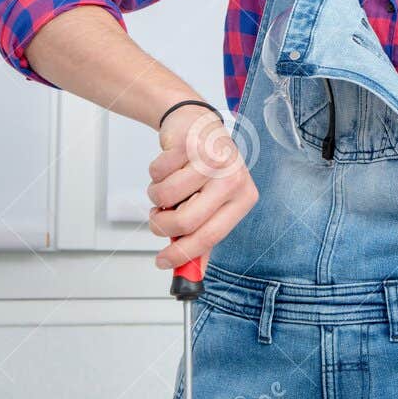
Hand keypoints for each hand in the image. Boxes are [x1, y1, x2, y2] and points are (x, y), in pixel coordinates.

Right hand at [145, 104, 258, 269]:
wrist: (196, 125)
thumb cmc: (205, 169)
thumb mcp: (213, 202)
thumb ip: (202, 236)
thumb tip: (190, 272)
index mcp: (243, 197)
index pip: (210, 236)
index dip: (182, 254)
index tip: (162, 262)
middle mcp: (232, 177)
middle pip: (186, 220)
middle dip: (161, 226)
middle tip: (157, 220)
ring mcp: (212, 158)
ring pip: (166, 196)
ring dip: (155, 196)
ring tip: (165, 186)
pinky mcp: (190, 142)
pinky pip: (157, 172)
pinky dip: (154, 173)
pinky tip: (168, 165)